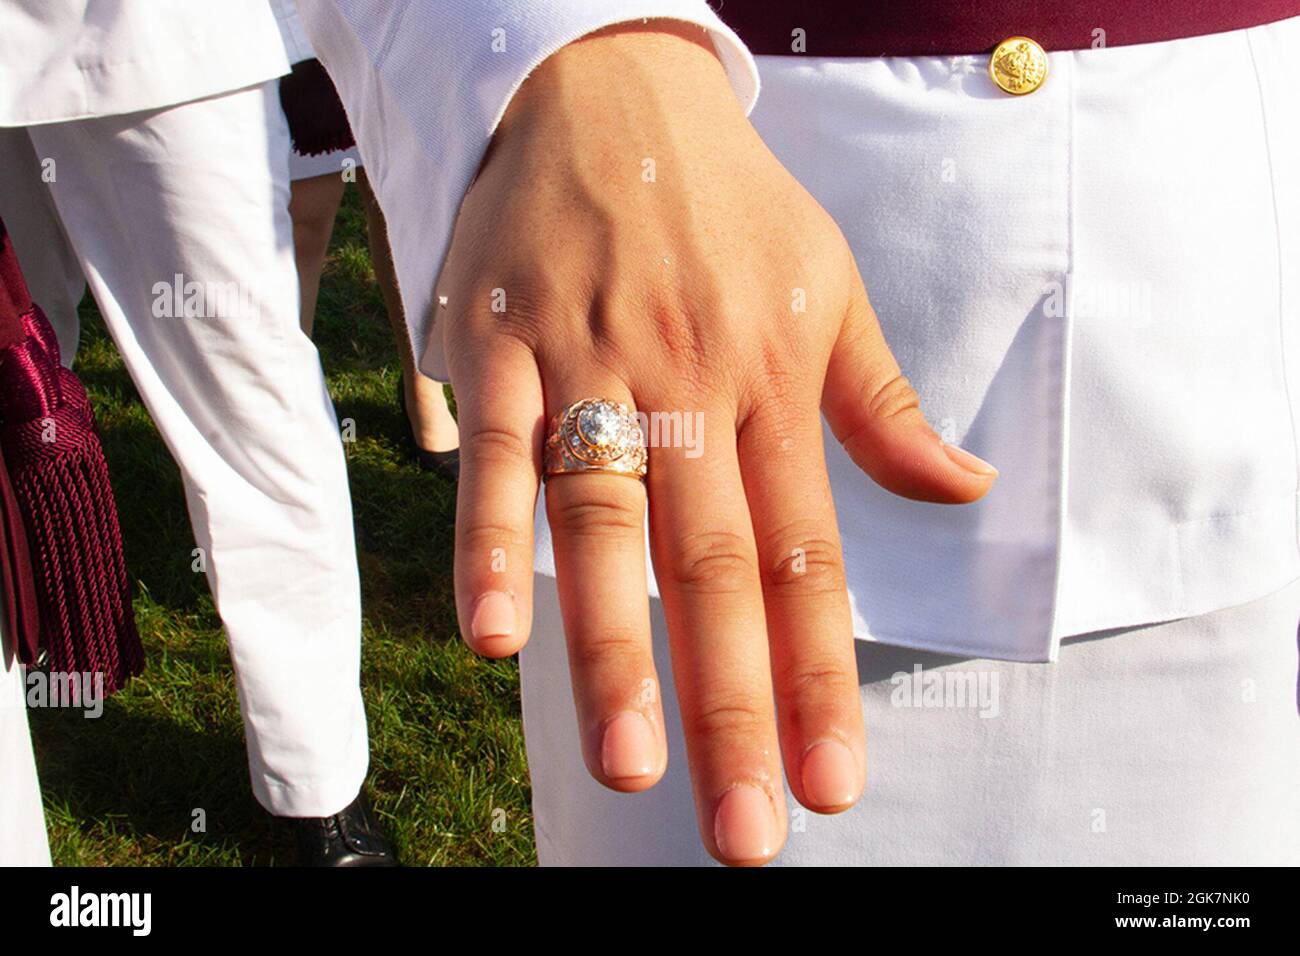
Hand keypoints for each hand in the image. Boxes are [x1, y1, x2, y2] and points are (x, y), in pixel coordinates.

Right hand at [439, 20, 996, 864]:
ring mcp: (591, 364)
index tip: (833, 784)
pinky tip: (492, 631)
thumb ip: (882, 401)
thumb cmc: (728, 205)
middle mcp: (688, 385)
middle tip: (745, 828)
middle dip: (733, 703)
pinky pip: (496, 450)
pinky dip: (491, 538)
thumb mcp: (829, 286)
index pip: (806, 556)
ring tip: (632, 765)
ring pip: (606, 522)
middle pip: (714, 564)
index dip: (820, 675)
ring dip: (615, 649)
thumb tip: (964, 491)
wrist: (610, 86)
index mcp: (771, 382)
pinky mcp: (502, 343)